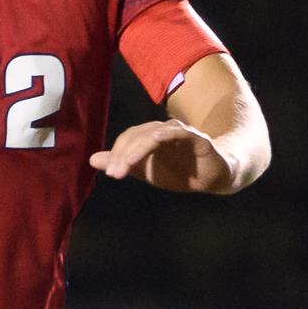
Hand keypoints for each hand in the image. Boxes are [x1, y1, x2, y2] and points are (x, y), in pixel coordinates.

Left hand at [89, 120, 239, 192]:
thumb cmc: (179, 171)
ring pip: (155, 133)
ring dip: (138, 149)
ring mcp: (180, 132)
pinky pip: (181, 132)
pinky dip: (168, 134)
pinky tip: (157, 140)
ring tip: (126, 167)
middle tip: (114, 174)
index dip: (117, 154)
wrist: (214, 178)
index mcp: (149, 137)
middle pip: (137, 135)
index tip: (111, 173)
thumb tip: (93, 159)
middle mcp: (163, 130)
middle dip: (123, 154)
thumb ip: (123, 164)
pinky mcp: (198, 138)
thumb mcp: (147, 171)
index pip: (128, 139)